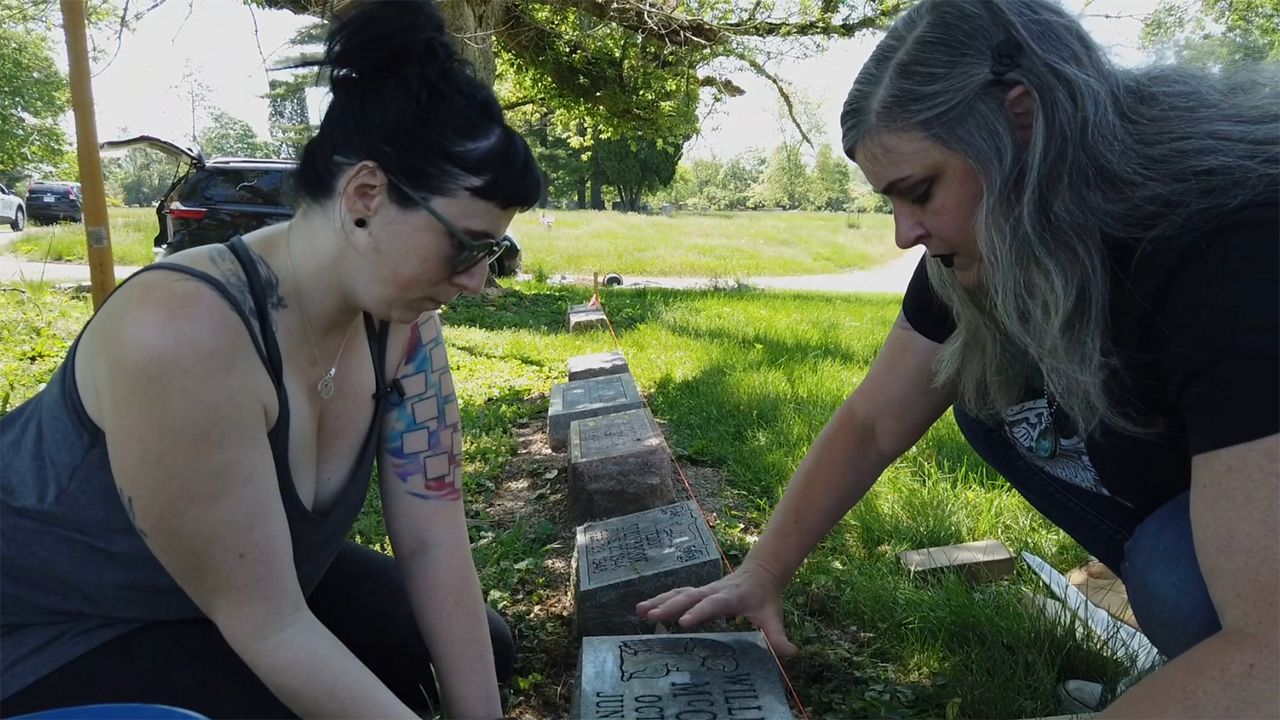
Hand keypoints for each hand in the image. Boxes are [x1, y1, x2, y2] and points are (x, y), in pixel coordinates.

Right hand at [635, 558, 797, 654]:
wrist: (761, 572)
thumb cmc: (765, 597)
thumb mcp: (773, 616)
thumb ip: (778, 637)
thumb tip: (791, 655)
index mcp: (731, 597)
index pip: (713, 604)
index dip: (698, 612)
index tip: (683, 623)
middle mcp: (713, 591)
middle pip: (688, 597)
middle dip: (669, 606)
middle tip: (650, 617)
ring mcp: (703, 590)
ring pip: (678, 593)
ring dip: (659, 602)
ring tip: (639, 611)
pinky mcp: (696, 592)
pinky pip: (676, 594)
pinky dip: (659, 600)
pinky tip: (642, 609)